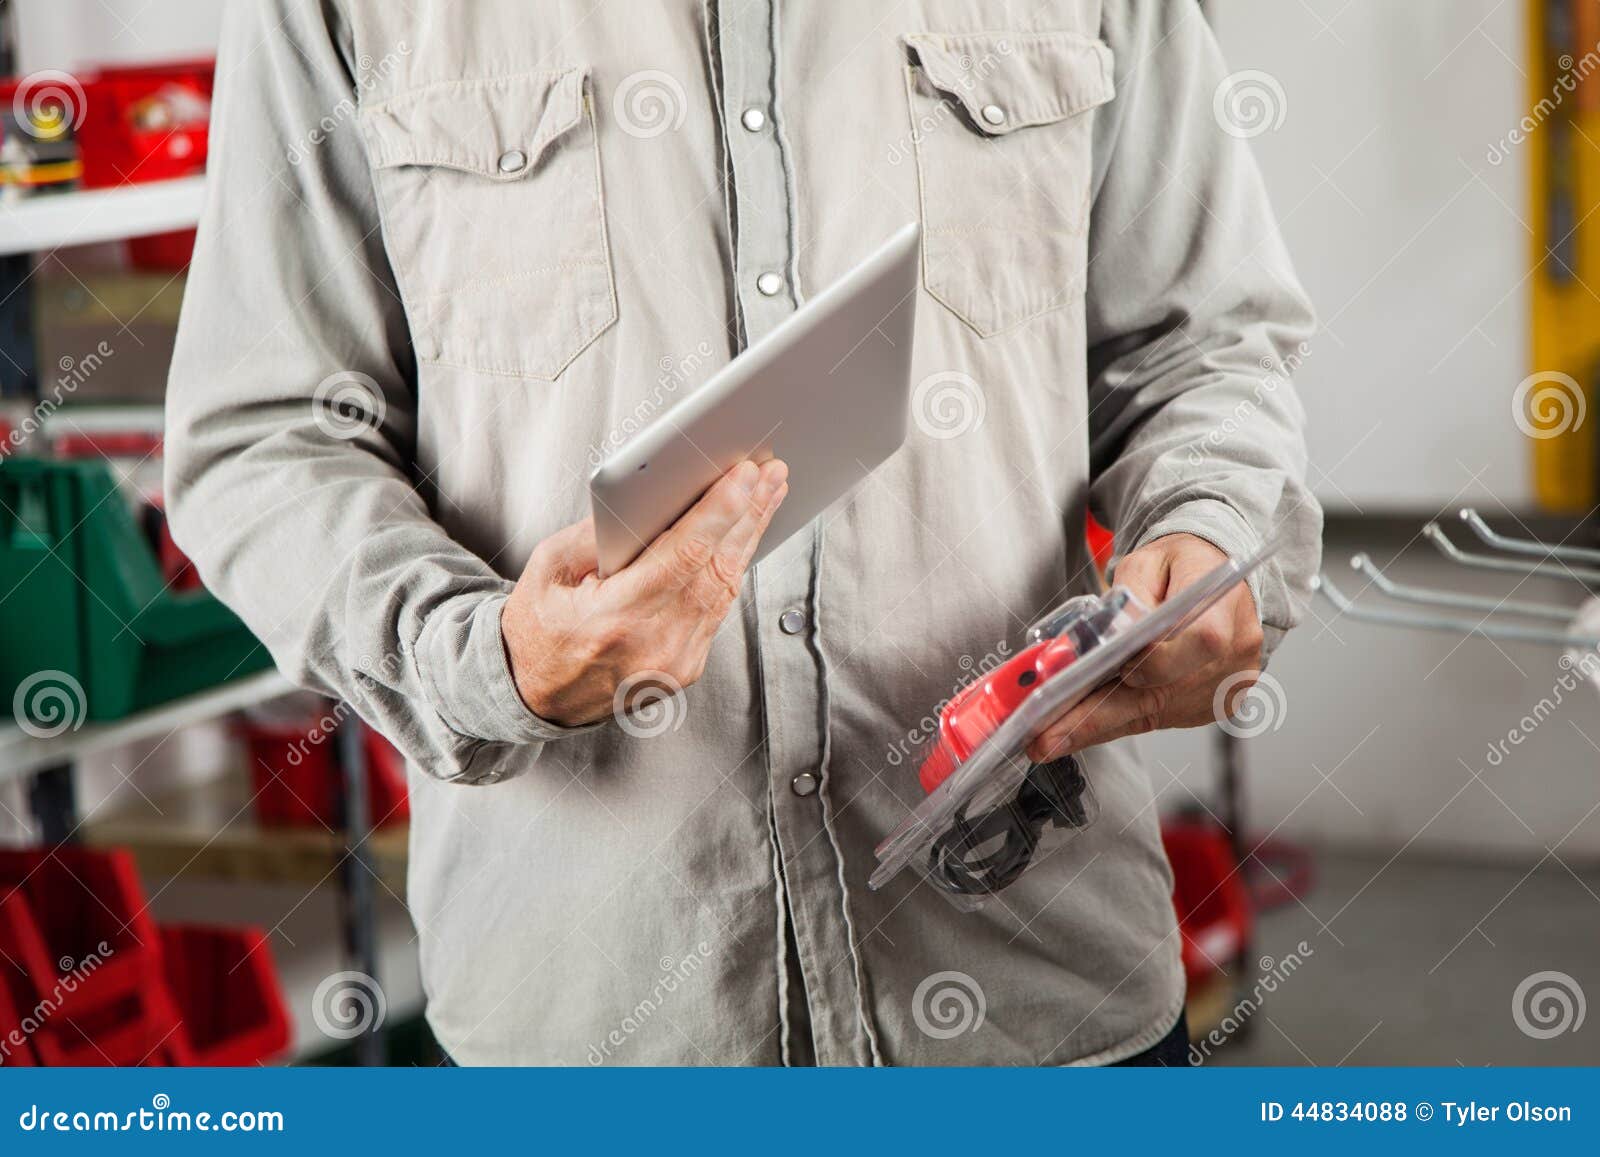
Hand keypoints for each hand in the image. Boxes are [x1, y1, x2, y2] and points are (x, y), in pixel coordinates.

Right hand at [501, 459, 787, 726]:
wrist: (535, 695)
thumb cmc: (537, 628)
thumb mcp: (547, 569)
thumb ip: (595, 534)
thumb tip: (650, 498)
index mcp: (614, 618)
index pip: (683, 555)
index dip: (720, 512)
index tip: (746, 476)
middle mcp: (653, 645)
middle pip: (716, 567)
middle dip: (747, 514)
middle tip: (769, 473)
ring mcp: (675, 661)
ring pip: (726, 587)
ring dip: (748, 537)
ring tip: (765, 496)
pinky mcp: (686, 667)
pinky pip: (719, 609)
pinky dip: (733, 568)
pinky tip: (743, 538)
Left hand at [1025, 533, 1262, 761]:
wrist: (1222, 584)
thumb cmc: (1183, 567)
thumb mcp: (1150, 562)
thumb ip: (1129, 595)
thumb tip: (1105, 635)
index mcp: (1224, 609)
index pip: (1198, 642)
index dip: (1154, 660)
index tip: (1109, 670)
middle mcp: (1231, 657)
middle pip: (1160, 693)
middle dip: (1096, 717)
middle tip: (1047, 737)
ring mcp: (1224, 687)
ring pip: (1153, 714)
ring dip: (1099, 725)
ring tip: (1050, 737)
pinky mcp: (1213, 706)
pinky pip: (1160, 718)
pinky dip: (1120, 720)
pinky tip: (1083, 726)